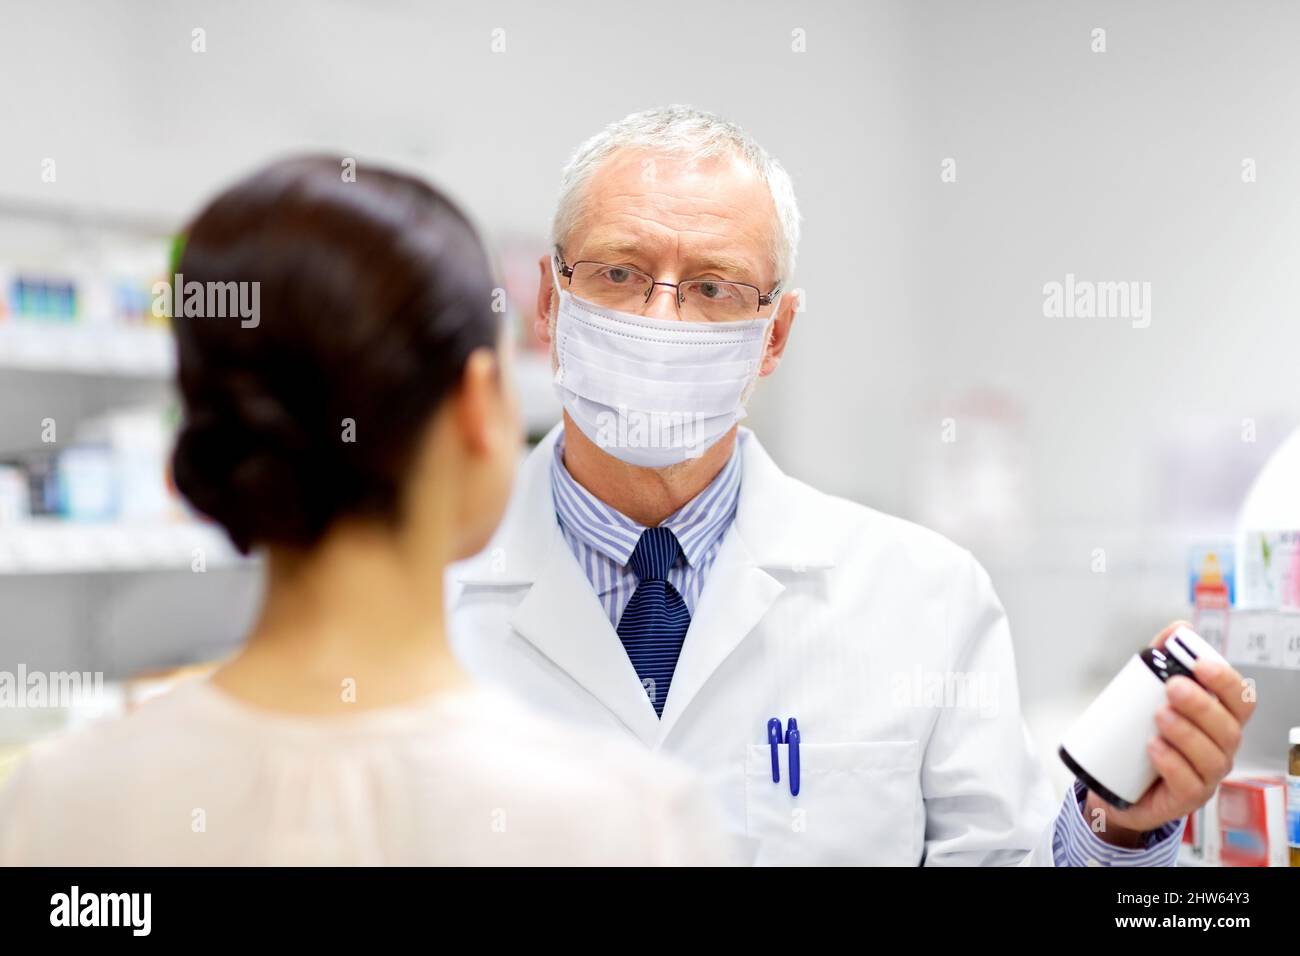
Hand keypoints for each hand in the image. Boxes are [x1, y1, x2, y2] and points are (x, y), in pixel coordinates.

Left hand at [1086, 620, 1255, 847]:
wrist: (1116, 780)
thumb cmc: (1143, 732)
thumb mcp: (1148, 692)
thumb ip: (1164, 658)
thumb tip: (1179, 627)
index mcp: (1219, 719)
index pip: (1241, 700)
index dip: (1227, 682)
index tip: (1200, 665)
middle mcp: (1221, 747)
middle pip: (1229, 728)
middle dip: (1202, 705)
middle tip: (1172, 688)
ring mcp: (1207, 775)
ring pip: (1212, 757)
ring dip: (1187, 733)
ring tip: (1158, 716)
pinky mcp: (1186, 798)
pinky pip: (1190, 784)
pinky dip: (1173, 764)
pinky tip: (1154, 748)